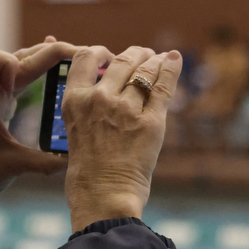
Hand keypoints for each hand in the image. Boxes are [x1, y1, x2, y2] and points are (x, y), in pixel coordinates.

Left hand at [0, 38, 73, 229]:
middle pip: (15, 56)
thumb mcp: (13, 168)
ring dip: (43, 58)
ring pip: (17, 63)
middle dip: (46, 52)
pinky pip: (16, 76)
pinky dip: (36, 69)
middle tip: (79, 53)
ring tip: (73, 56)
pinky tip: (54, 64)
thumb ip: (45, 162)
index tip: (27, 77)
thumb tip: (76, 158)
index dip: (10, 61)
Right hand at [61, 45, 180, 231]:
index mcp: (75, 101)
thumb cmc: (88, 170)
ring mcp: (126, 109)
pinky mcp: (151, 122)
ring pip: (145, 71)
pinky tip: (174, 60)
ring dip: (155, 61)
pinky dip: (171, 69)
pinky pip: (163, 87)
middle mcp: (99, 99)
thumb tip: (110, 87)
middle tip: (143, 54)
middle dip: (135, 54)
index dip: (100, 52)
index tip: (109, 55)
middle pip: (122, 62)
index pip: (85, 58)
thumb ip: (89, 106)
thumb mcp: (76, 131)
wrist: (103, 196)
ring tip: (160, 59)